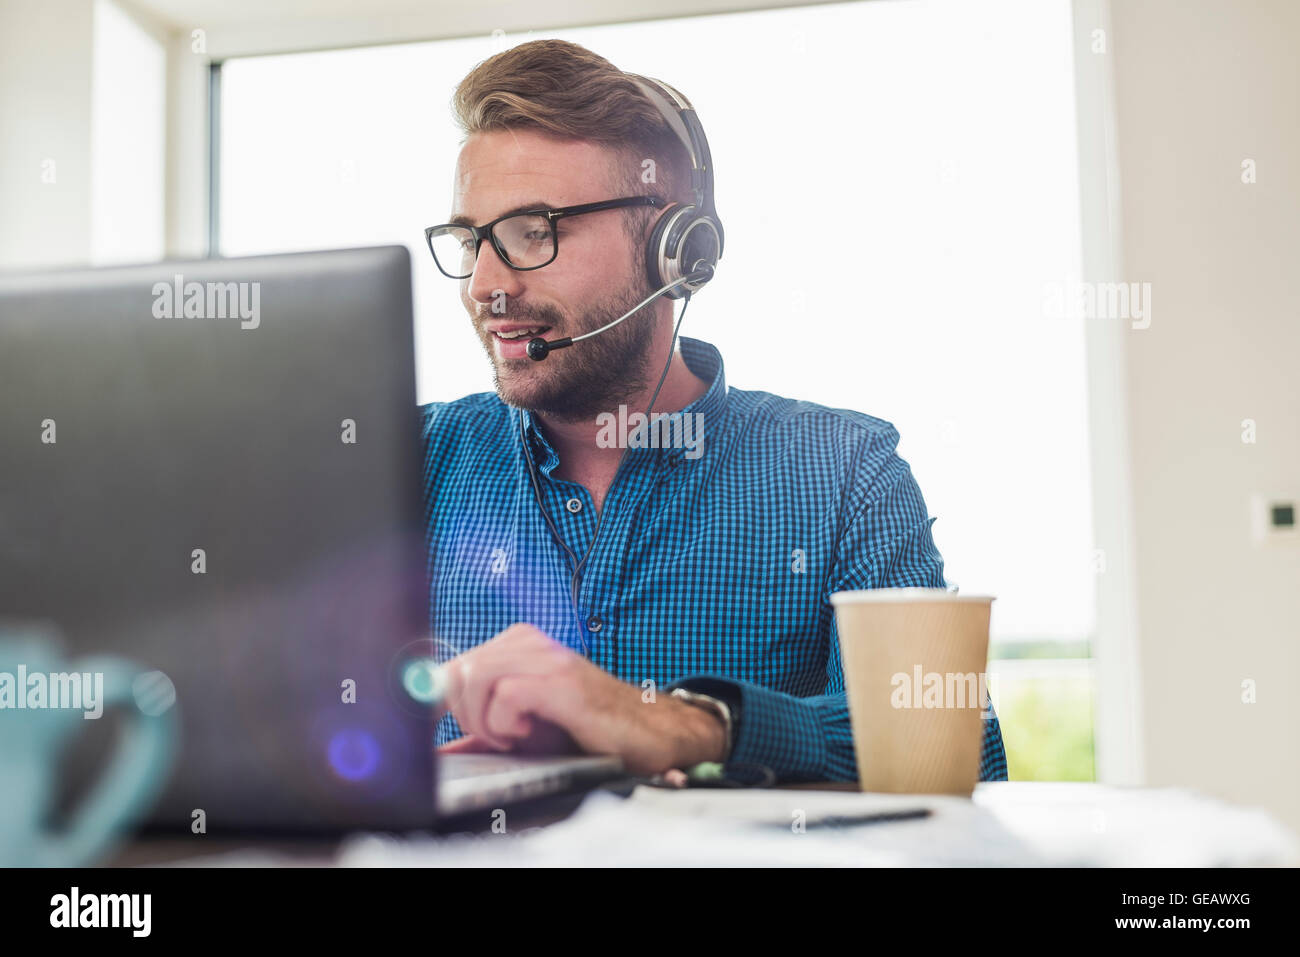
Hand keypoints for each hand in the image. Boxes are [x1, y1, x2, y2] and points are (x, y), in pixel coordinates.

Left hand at [434, 623, 725, 775]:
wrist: (647, 732)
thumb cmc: (586, 729)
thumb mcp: (524, 726)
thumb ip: (481, 730)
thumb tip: (434, 751)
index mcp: (515, 644)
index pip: (451, 664)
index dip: (431, 700)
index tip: (425, 729)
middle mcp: (527, 641)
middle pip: (456, 671)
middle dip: (465, 716)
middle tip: (500, 737)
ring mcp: (545, 656)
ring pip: (474, 678)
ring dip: (486, 721)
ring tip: (515, 736)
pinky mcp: (560, 680)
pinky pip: (504, 695)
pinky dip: (507, 724)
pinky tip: (530, 733)